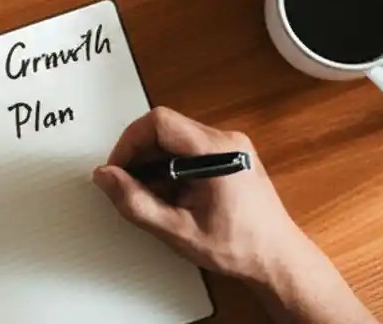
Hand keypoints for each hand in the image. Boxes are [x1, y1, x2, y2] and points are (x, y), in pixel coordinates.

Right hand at [92, 106, 306, 282]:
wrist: (277, 260)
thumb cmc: (239, 248)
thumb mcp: (178, 230)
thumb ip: (136, 202)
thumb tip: (105, 176)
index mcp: (217, 151)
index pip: (159, 122)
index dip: (129, 142)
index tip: (117, 170)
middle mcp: (227, 140)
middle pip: (165, 129)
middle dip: (139, 156)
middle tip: (128, 187)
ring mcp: (231, 146)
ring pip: (175, 140)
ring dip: (154, 164)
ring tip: (153, 198)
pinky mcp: (230, 156)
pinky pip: (189, 150)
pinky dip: (171, 169)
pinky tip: (171, 197)